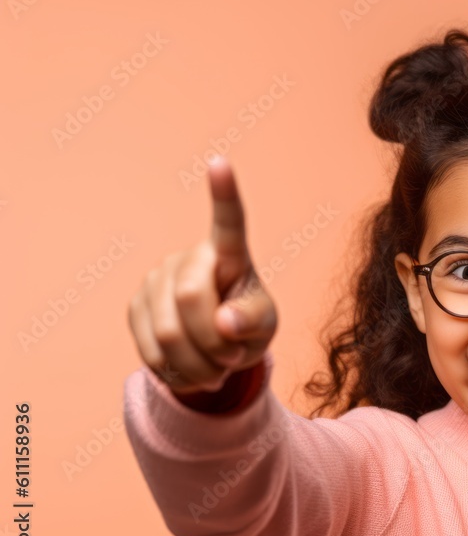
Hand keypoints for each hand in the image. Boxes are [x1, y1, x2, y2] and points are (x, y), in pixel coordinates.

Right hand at [127, 155, 277, 394]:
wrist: (216, 347)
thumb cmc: (248, 325)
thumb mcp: (264, 325)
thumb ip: (253, 322)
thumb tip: (226, 322)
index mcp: (229, 253)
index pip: (229, 221)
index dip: (224, 194)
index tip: (220, 161)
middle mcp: (188, 258)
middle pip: (192, 300)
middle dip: (216, 342)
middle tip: (233, 357)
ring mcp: (156, 281)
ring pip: (169, 335)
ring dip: (200, 367)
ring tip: (217, 366)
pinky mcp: (135, 308)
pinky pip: (153, 353)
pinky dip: (180, 374)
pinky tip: (193, 368)